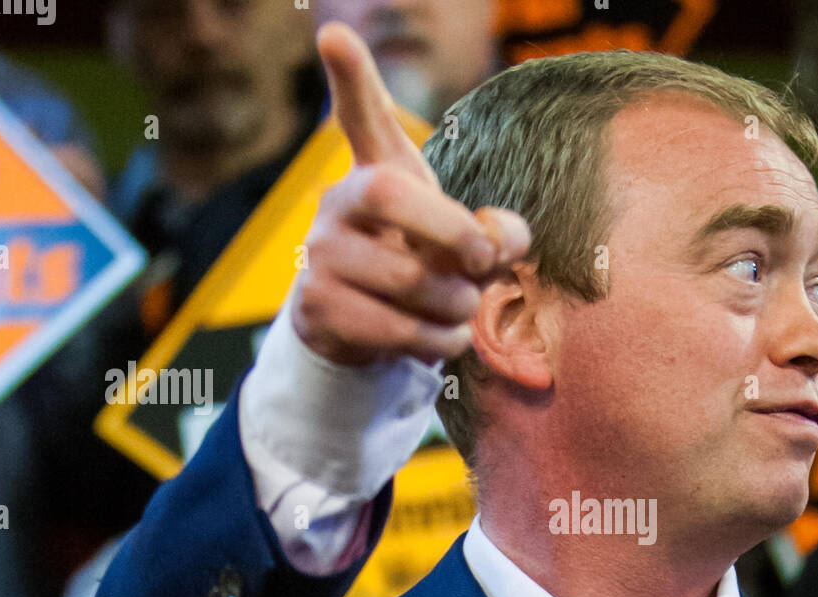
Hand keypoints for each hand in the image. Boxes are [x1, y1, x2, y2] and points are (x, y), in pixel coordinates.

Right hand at [293, 23, 531, 367]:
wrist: (365, 331)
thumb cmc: (425, 272)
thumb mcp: (466, 248)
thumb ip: (496, 235)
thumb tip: (499, 240)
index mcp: (377, 174)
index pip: (362, 117)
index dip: (353, 77)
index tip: (334, 35)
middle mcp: (336, 202)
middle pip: (392, 195)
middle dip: (452, 231)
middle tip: (484, 260)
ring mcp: (320, 255)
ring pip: (407, 279)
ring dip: (457, 305)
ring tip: (461, 308)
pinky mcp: (318, 308)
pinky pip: (397, 329)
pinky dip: (439, 341)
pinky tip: (441, 336)